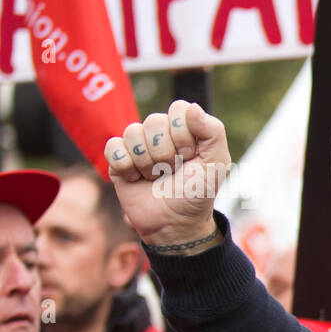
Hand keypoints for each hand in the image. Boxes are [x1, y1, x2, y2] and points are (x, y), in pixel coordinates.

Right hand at [104, 100, 230, 247]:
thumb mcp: (216, 164)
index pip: (179, 109)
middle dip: (166, 153)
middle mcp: (161, 133)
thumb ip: (213, 132)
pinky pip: (113, 147)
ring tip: (156, 177)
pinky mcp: (118, 159)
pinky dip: (126, 167)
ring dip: (147, 163)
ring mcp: (138, 145)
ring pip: (132, 133)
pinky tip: (136, 179)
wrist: (174, 223)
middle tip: (172, 171)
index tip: (190, 156)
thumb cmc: (196, 194)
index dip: (183, 134)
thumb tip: (192, 107)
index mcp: (185, 129)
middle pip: (154, 121)